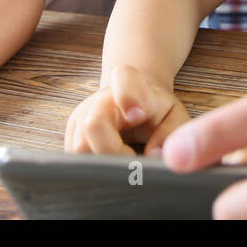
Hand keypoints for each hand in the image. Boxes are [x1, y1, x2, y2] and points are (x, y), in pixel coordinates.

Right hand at [65, 64, 190, 155]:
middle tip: (135, 159)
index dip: (128, 95)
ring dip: (105, 162)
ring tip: (127, 159)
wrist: (134, 101)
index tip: (137, 113)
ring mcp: (80, 117)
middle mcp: (99, 98)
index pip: (124, 79)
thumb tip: (153, 156)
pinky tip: (114, 162)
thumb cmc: (156, 110)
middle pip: (94, 125)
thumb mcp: (175, 116)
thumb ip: (172, 133)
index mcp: (131, 84)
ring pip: (80, 148)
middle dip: (115, 152)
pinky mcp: (70, 137)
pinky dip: (96, 167)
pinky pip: (76, 160)